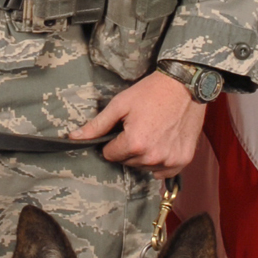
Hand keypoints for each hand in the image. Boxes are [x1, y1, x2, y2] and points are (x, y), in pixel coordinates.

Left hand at [69, 70, 209, 178]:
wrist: (185, 85)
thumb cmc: (151, 92)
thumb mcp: (120, 104)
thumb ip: (97, 125)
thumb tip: (72, 137)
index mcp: (134, 143)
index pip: (110, 155)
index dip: (113, 141)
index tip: (122, 128)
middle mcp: (152, 156)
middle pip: (127, 162)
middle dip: (128, 148)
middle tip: (138, 127)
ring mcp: (169, 160)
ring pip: (144, 167)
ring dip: (144, 155)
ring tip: (152, 133)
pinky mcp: (183, 160)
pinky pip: (163, 172)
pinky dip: (160, 162)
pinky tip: (162, 145)